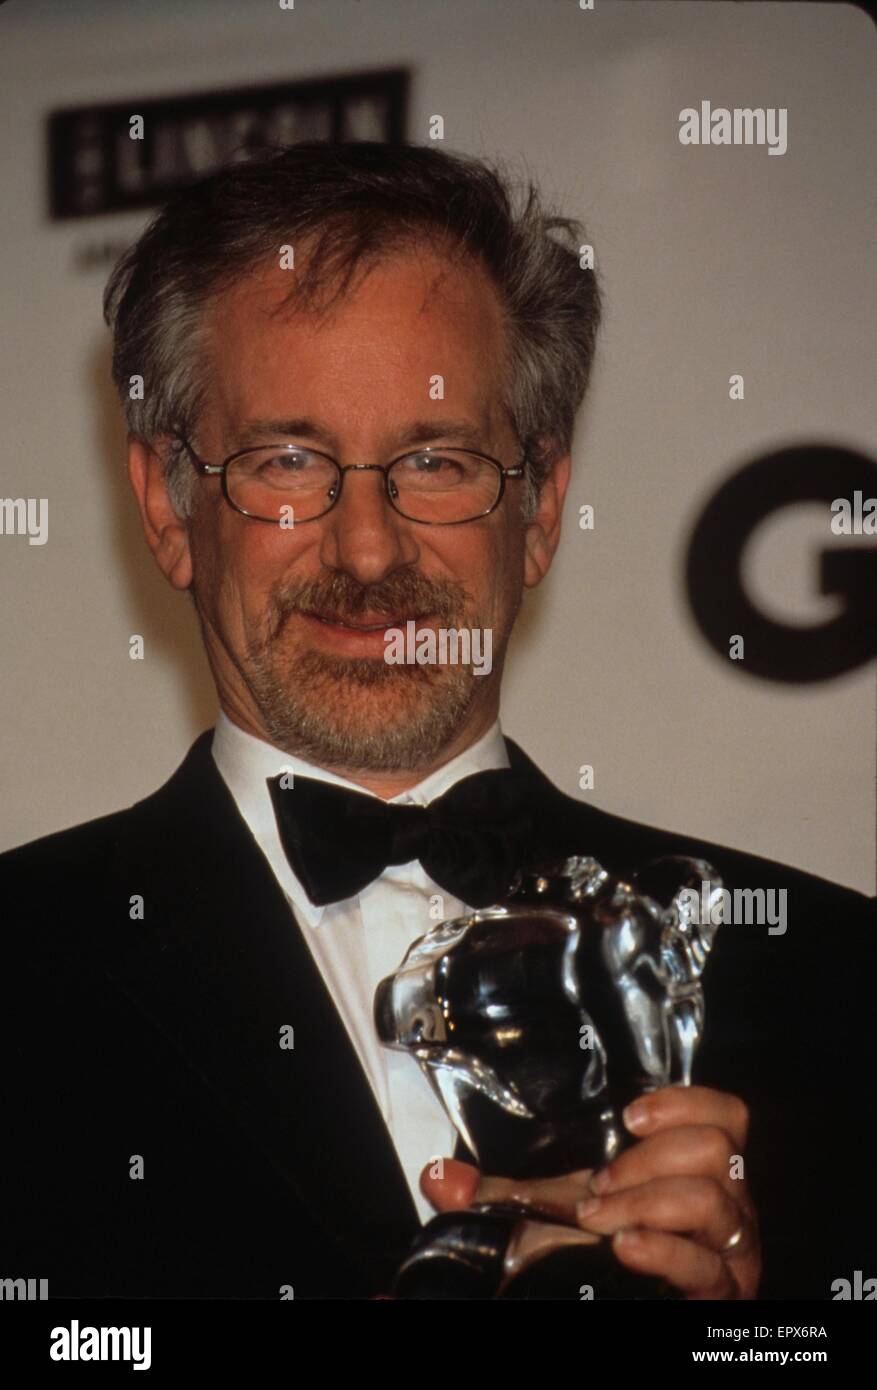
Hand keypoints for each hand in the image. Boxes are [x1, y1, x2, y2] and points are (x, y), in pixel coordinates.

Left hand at [420, 1085, 760, 1298]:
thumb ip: (493, 1193)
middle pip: (716, 1150)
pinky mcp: (722, 1295)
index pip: (726, 1116)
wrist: (609, 1309)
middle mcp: (725, 1204)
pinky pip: (706, 1265)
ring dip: (647, 1202)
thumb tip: (438, 1178)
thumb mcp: (545, 1214)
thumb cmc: (590, 1257)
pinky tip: (627, 1246)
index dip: (685, 1104)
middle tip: (597, 1185)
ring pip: (712, 1200)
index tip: (631, 1118)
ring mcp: (729, 1252)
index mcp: (695, 1169)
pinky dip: (663, 1251)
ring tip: (599, 1218)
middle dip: (648, 1161)